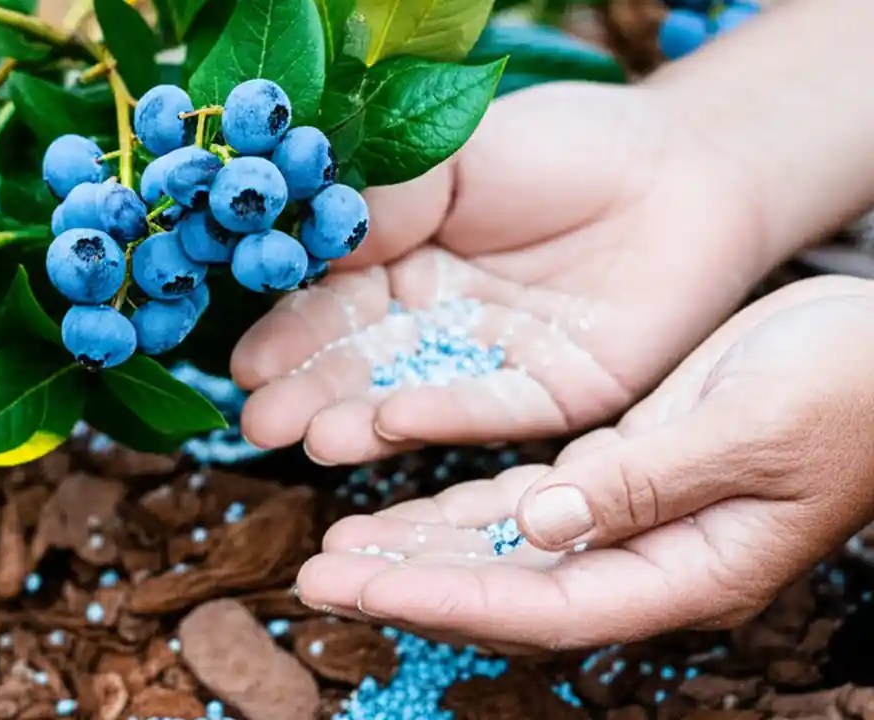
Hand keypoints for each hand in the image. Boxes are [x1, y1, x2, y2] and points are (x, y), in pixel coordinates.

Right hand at [231, 81, 778, 464]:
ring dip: (358, 419)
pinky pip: (491, 409)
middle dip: (309, 391)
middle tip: (260, 422)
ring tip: (309, 439)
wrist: (685, 169)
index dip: (289, 333)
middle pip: (361, 362)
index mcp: (401, 261)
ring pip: (414, 394)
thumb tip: (311, 241)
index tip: (244, 366)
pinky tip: (390, 424)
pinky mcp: (550, 397)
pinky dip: (441, 416)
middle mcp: (435, 321)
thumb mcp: (457, 153)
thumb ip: (386, 198)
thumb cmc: (563, 147)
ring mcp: (489, 363)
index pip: (332, 304)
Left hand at [294, 276, 873, 650]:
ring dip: (418, 550)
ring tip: (337, 546)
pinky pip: (519, 504)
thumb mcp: (754, 429)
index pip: (541, 607)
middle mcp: (643, 558)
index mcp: (685, 570)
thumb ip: (650, 483)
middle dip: (406, 584)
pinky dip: (458, 507)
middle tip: (314, 575)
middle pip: (504, 590)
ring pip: (501, 550)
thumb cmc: (845, 389)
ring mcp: (625, 521)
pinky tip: (400, 504)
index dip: (442, 599)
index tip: (354, 585)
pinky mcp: (614, 476)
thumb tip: (544, 523)